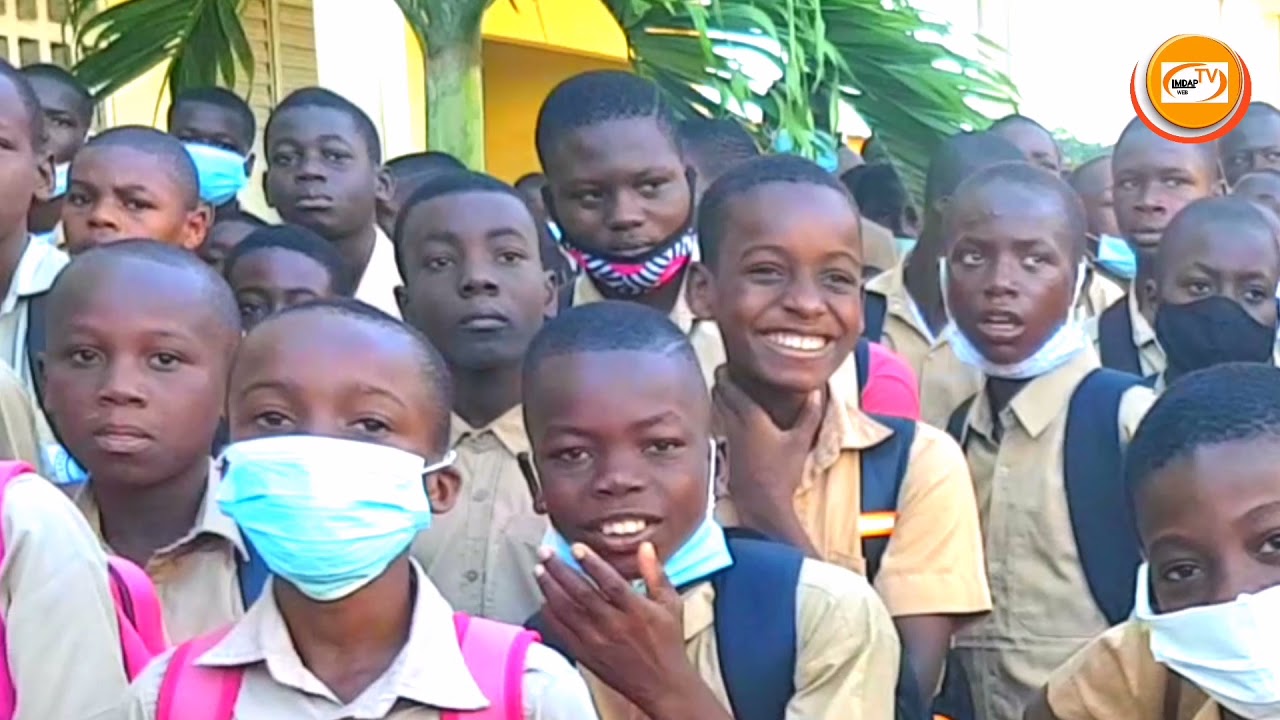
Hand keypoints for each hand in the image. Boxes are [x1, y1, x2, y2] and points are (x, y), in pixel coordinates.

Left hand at [536, 542, 711, 716]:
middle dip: (560, 571)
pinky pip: (562, 632)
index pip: (609, 583)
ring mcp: (597, 642)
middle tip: (545, 552)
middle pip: (581, 594)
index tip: (575, 547)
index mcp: (636, 611)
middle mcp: (614, 626)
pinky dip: (551, 615)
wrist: (662, 686)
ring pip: (567, 611)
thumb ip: (655, 573)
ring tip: (540, 570)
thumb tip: (645, 546)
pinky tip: (544, 600)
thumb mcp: (670, 604)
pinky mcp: (587, 655)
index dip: (591, 564)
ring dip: (550, 589)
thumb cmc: (668, 642)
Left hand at [712, 367, 823, 519]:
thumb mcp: (801, 441)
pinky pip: (717, 419)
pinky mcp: (723, 447)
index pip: (728, 384)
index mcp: (750, 416)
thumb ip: (810, 414)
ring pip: (715, 406)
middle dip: (721, 380)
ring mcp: (725, 435)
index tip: (731, 363)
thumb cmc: (782, 472)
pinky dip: (720, 410)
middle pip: (717, 391)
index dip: (726, 371)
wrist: (762, 502)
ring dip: (719, 395)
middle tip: (730, 372)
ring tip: (730, 388)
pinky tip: (730, 412)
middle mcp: (732, 423)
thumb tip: (817, 390)